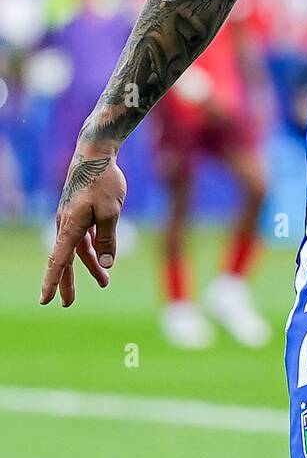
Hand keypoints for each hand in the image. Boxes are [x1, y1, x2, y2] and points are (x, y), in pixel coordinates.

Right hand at [40, 145, 126, 307]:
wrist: (95, 154)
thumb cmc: (103, 181)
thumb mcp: (111, 211)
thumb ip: (108, 239)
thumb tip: (107, 265)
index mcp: (70, 226)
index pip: (58, 260)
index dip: (52, 281)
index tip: (45, 300)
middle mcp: (66, 224)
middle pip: (66, 259)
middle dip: (67, 282)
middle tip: (66, 304)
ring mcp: (72, 217)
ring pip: (79, 248)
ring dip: (90, 265)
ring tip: (104, 283)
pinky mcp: (80, 211)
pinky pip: (85, 236)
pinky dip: (94, 247)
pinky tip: (102, 258)